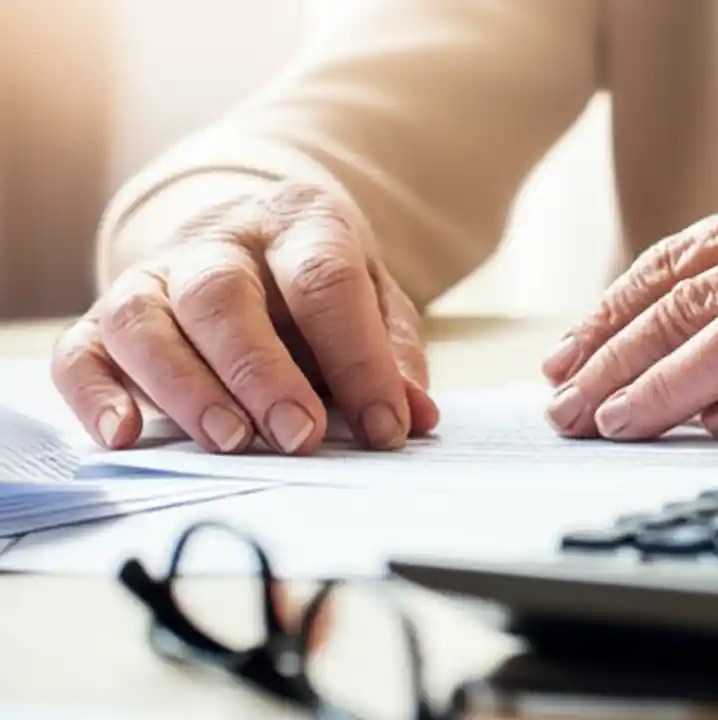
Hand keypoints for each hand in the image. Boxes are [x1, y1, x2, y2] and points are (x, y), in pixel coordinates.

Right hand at [53, 181, 438, 452]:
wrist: (253, 237)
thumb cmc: (318, 286)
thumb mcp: (374, 303)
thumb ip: (393, 356)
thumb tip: (413, 417)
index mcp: (298, 225)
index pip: (324, 282)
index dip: (357, 359)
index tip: (384, 427)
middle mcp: (218, 241)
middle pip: (222, 295)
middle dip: (260, 372)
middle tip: (298, 437)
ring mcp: (154, 275)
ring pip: (145, 319)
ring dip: (185, 387)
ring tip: (230, 442)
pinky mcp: (105, 317)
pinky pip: (81, 351)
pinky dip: (95, 396)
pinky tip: (125, 435)